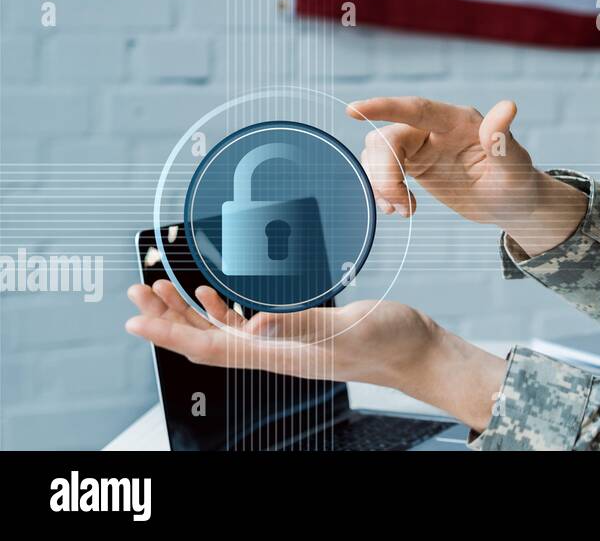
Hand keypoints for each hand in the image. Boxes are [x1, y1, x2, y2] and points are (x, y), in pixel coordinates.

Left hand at [124, 280, 506, 430]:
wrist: (417, 352)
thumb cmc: (389, 341)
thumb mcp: (343, 328)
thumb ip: (298, 326)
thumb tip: (252, 326)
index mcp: (278, 353)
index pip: (209, 345)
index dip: (168, 332)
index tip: (136, 317)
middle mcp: (273, 351)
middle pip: (205, 339)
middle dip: (166, 318)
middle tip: (137, 293)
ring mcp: (284, 343)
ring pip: (221, 331)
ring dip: (187, 312)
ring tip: (161, 290)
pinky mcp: (299, 332)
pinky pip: (246, 324)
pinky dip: (221, 308)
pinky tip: (214, 295)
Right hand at [347, 95, 586, 255]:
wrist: (510, 204)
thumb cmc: (517, 183)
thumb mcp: (515, 167)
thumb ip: (503, 141)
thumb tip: (507, 107)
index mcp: (458, 121)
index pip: (416, 108)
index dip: (384, 107)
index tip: (353, 110)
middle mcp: (435, 128)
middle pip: (388, 139)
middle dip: (384, 173)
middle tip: (401, 207)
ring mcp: (421, 145)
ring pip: (378, 153)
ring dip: (380, 184)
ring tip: (404, 210)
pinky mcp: (413, 163)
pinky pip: (381, 169)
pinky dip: (382, 190)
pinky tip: (402, 208)